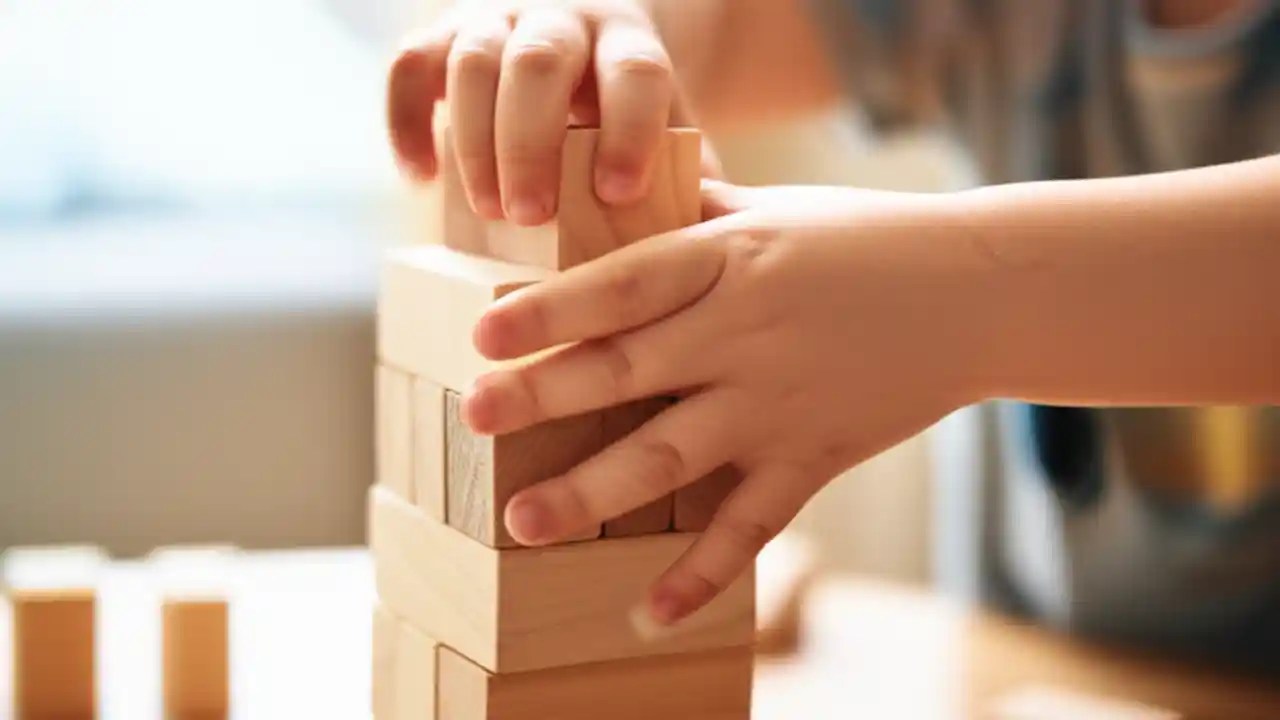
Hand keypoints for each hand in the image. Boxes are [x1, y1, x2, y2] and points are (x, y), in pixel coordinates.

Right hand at [387, 0, 711, 224]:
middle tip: (530, 218)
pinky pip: (409, 65)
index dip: (628, 133)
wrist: (583, 45)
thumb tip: (693, 259)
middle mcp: (561, 19)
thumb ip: (681, 183)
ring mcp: (497, 20)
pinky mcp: (442, 35)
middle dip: (530, 144)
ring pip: (472, 60)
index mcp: (627, 41)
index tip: (619, 196)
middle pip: (539, 62)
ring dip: (475, 141)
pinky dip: (406, 122)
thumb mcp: (665, 133)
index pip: (635, 73)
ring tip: (488, 214)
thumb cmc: (628, 115)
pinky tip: (423, 179)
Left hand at [462, 181, 992, 624]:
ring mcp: (778, 402)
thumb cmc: (867, 240)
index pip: (624, 283)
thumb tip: (624, 187)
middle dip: (544, 395)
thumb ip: (697, 208)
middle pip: (628, 370)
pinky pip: (750, 526)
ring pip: (671, 455)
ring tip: (522, 522)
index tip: (484, 332)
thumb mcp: (776, 208)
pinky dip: (699, 575)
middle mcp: (744, 333)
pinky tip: (646, 612)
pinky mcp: (813, 458)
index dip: (552, 308)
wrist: (978, 290)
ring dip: (593, 492)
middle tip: (475, 417)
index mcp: (728, 259)